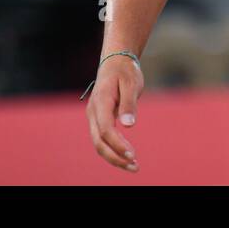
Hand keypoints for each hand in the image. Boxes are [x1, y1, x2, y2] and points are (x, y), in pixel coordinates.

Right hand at [85, 54, 143, 170]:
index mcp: (101, 101)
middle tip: (135, 166)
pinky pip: (102, 139)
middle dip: (115, 157)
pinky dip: (113, 150)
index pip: (105, 129)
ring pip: (99, 143)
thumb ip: (129, 104)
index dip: (117, 144)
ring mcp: (94, 116)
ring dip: (114, 157)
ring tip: (134, 166)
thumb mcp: (131, 83)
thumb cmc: (125, 71)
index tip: (132, 153)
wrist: (115, 61)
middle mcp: (93, 112)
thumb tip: (129, 126)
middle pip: (98, 141)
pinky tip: (127, 156)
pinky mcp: (98, 119)